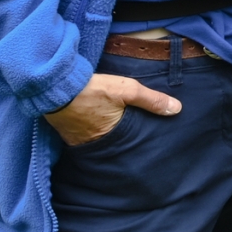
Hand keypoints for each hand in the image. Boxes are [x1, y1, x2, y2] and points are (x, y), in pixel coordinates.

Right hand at [43, 73, 180, 146]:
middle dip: (125, 141)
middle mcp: (92, 144)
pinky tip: (96, 123)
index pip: (130, 146)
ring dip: (107, 136)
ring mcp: (77, 140)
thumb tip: (177, 109)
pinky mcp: (66, 132)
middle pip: (115, 145)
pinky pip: (83, 135)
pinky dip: (91, 131)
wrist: (54, 85)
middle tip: (134, 136)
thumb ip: (151, 100)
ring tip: (116, 129)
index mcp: (111, 136)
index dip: (139, 143)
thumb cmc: (93, 89)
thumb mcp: (127, 90)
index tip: (148, 141)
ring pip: (99, 140)